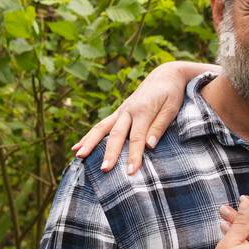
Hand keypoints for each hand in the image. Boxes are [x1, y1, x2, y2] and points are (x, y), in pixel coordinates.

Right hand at [70, 61, 199, 175]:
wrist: (165, 76)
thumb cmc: (171, 94)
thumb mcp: (171, 108)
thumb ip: (160, 126)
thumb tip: (149, 146)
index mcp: (143, 110)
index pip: (137, 138)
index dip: (134, 156)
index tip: (131, 172)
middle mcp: (128, 111)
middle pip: (116, 135)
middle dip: (109, 153)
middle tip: (104, 170)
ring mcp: (120, 112)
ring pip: (101, 128)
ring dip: (90, 143)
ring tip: (79, 156)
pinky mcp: (118, 114)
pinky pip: (101, 126)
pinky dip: (88, 137)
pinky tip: (77, 148)